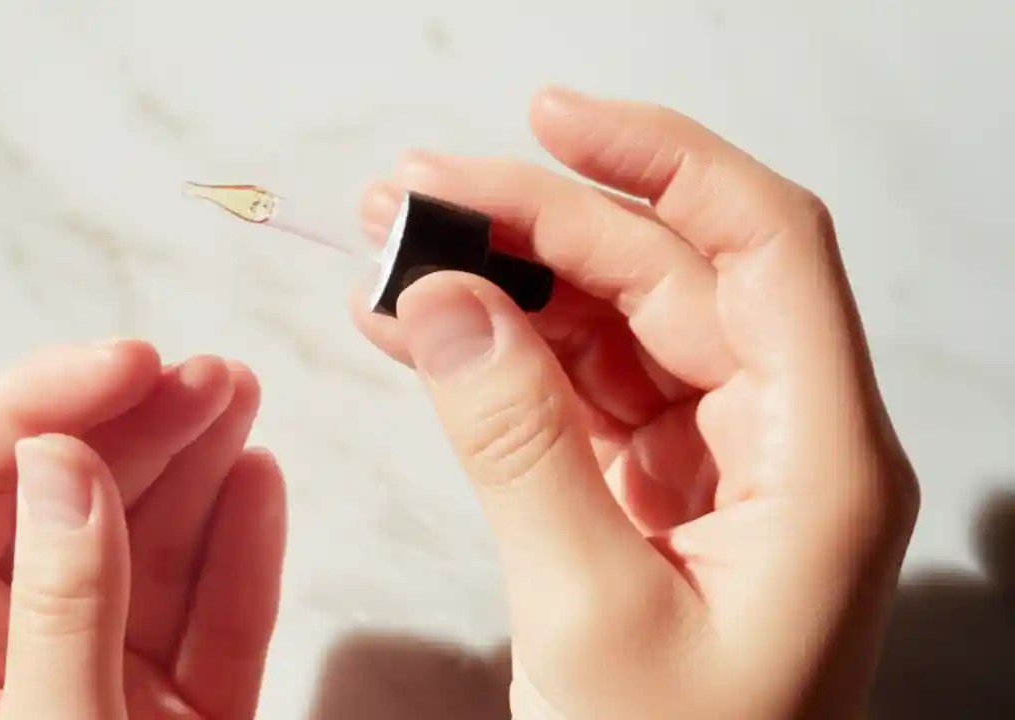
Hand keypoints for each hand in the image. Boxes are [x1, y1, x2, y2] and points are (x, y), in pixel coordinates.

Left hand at [0, 341, 284, 719]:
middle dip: (141, 420)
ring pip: (151, 545)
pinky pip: (218, 614)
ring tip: (236, 395)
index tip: (129, 362)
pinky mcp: (185, 710)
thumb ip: (62, 603)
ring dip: (197, 461)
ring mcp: (109, 677)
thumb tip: (64, 461)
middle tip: (206, 375)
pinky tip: (257, 480)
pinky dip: (244, 546)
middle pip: (71, 497)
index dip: (44, 400)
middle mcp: (20, 647)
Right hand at [352, 87, 918, 718]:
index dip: (659, 162)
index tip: (547, 121)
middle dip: (539, 224)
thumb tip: (444, 306)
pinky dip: (503, 360)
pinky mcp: (659, 501)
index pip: (762, 248)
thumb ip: (516, 446)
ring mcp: (720, 471)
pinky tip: (423, 333)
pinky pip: (582, 396)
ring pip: (617, 331)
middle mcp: (784, 445)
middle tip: (416, 197)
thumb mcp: (588, 615)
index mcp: (820, 462)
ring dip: (508, 287)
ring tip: (397, 256)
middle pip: (668, 279)